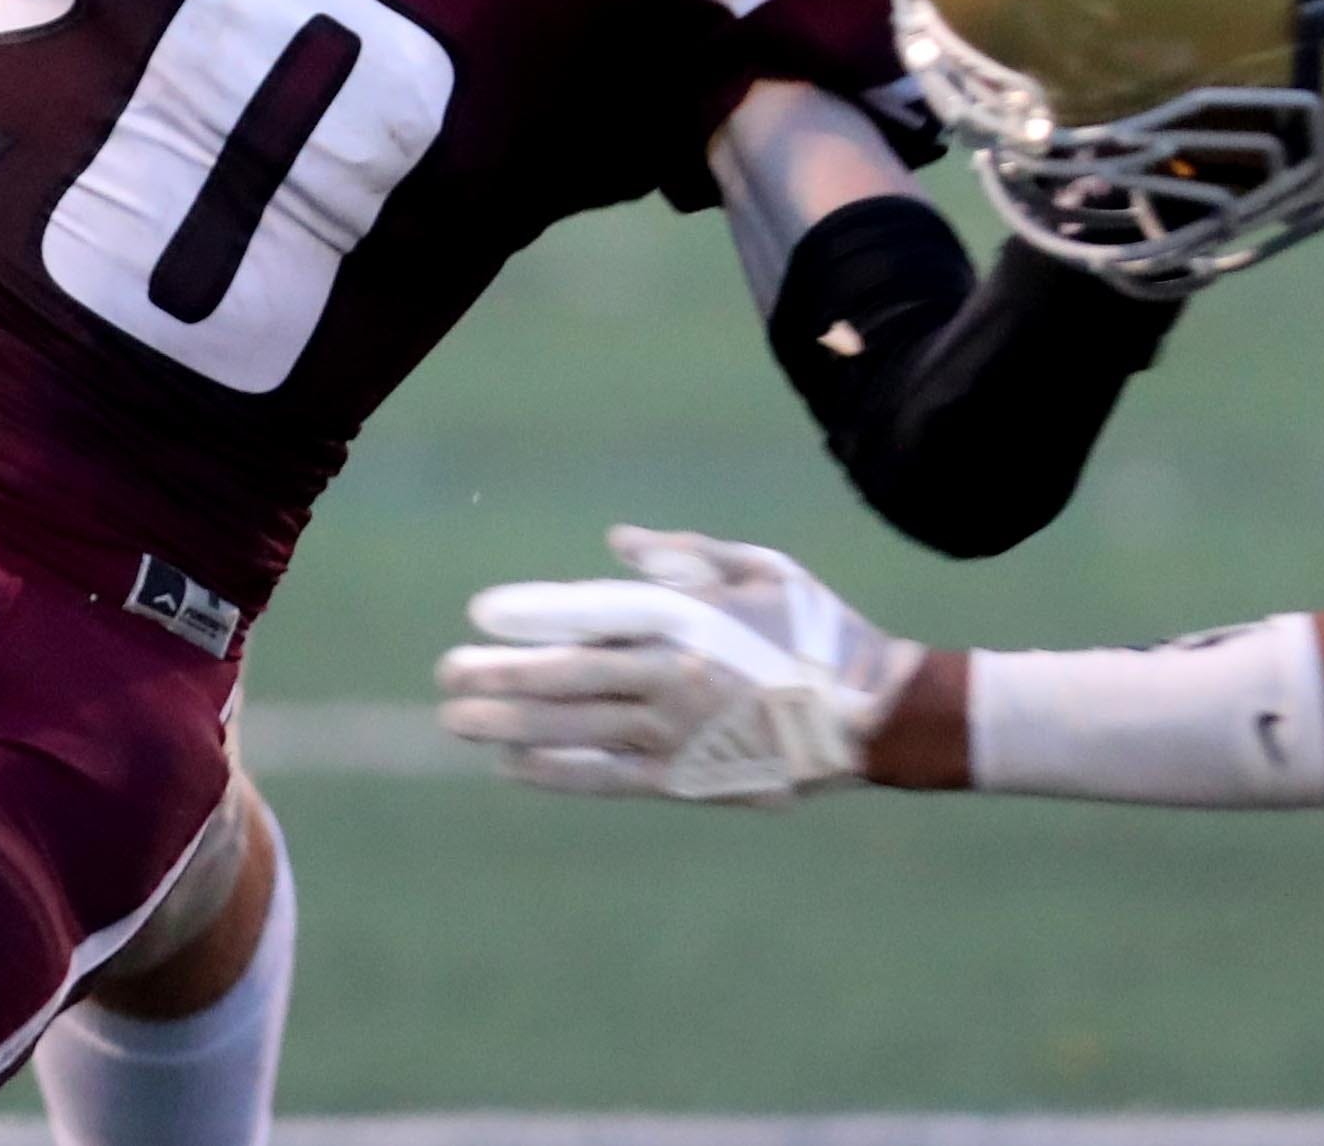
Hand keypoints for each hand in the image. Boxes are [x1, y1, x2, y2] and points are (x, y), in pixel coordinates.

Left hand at [435, 524, 924, 804]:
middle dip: (502, 676)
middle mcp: (674, 679)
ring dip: (511, 726)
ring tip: (457, 720)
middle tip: (447, 672)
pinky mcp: (688, 781)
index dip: (534, 615)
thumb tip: (617, 541)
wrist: (876, 718)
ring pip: (577, 730)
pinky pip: (608, 776)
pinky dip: (558, 771)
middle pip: (569, 677)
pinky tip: (513, 765)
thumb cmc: (816, 630)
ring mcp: (678, 735)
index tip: (481, 613)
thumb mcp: (760, 568)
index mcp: (690, 621)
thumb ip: (684, 555)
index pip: (593, 615)